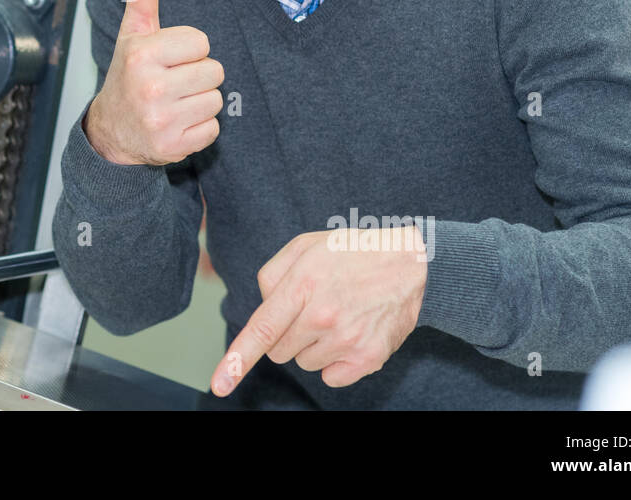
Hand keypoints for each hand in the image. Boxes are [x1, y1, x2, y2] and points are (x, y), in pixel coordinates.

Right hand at [84, 0, 223, 165]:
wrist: (112, 132)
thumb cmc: (129, 76)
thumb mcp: (134, 34)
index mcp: (142, 55)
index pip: (202, 42)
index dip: (190, 49)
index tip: (169, 59)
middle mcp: (150, 88)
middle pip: (214, 71)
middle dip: (198, 75)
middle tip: (172, 82)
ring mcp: (162, 121)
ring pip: (216, 100)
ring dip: (200, 101)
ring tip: (175, 102)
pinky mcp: (174, 147)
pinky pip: (213, 128)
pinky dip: (200, 128)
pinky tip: (177, 123)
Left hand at [211, 224, 428, 394]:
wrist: (411, 265)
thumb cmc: (350, 253)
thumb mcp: (304, 246)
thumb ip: (271, 276)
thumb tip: (263, 311)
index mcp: (303, 283)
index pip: (263, 329)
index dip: (237, 360)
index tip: (219, 385)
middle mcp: (323, 315)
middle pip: (279, 350)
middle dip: (286, 334)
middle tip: (311, 308)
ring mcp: (347, 339)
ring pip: (304, 363)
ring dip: (311, 346)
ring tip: (335, 316)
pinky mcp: (368, 358)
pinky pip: (330, 377)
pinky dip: (334, 362)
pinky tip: (349, 334)